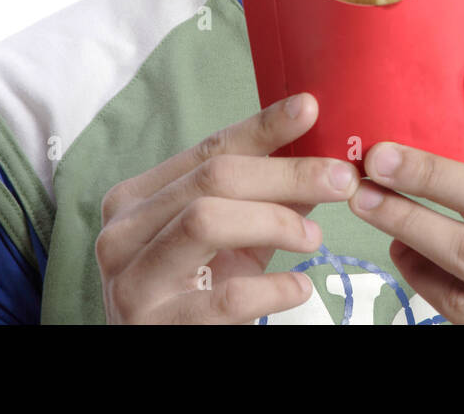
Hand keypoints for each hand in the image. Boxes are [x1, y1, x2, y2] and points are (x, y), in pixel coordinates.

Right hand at [96, 93, 359, 323]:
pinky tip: (299, 287)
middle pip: (212, 179)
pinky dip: (272, 287)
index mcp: (136, 199)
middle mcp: (123, 233)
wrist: (156, 355)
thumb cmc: (193, 293)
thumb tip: (323, 159)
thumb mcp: (227, 241)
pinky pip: (225, 297)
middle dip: (285, 174)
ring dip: (274, 221)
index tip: (309, 108)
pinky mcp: (158, 326)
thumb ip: (264, 200)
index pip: (207, 150)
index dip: (262, 128)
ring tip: (314, 239)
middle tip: (340, 179)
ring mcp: (133, 281)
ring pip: (206, 221)